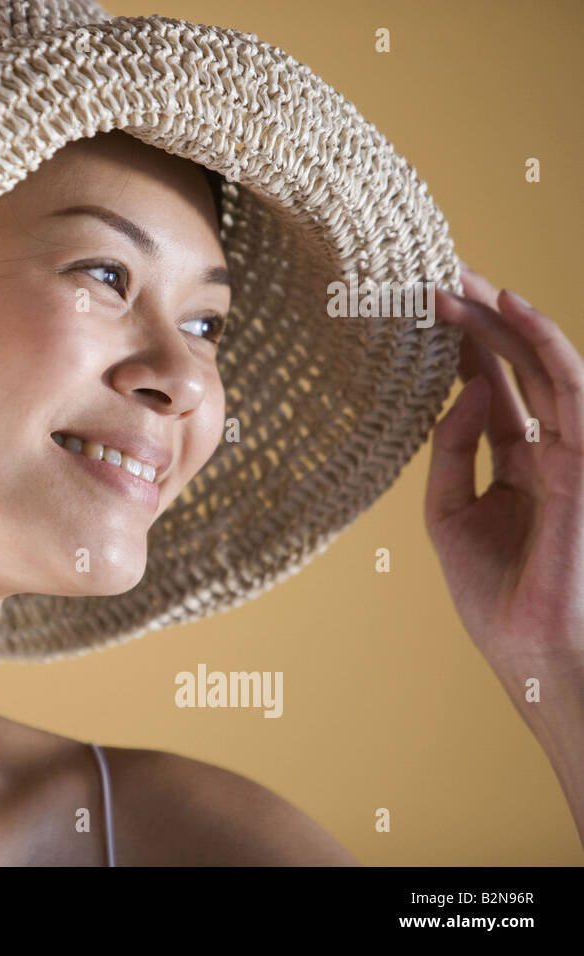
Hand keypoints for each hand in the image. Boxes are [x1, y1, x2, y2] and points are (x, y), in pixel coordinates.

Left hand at [428, 267, 583, 673]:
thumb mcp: (452, 513)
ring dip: (501, 318)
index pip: (496, 389)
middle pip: (517, 368)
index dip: (464, 347)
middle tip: (437, 274)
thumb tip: (469, 388)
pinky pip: (568, 387)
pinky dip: (542, 342)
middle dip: (479, 320)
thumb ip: (453, 449)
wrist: (532, 651)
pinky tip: (509, 308)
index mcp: (519, 464)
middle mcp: (550, 448)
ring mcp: (573, 450)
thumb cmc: (497, 594)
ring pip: (542, 364)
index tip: (425, 306)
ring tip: (458, 278)